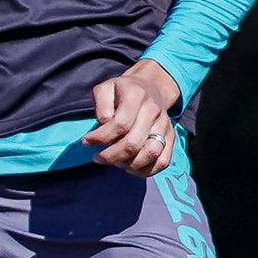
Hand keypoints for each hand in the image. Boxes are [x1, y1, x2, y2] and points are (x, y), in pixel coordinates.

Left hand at [84, 59, 182, 176]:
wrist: (150, 87)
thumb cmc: (121, 91)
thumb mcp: (105, 89)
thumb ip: (101, 106)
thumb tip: (104, 126)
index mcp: (136, 95)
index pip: (120, 124)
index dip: (101, 137)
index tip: (86, 142)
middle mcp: (153, 110)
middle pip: (134, 142)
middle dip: (111, 155)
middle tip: (98, 158)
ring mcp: (164, 125)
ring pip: (151, 153)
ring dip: (129, 164)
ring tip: (115, 163)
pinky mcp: (170, 138)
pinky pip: (163, 161)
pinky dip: (145, 170)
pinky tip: (130, 167)